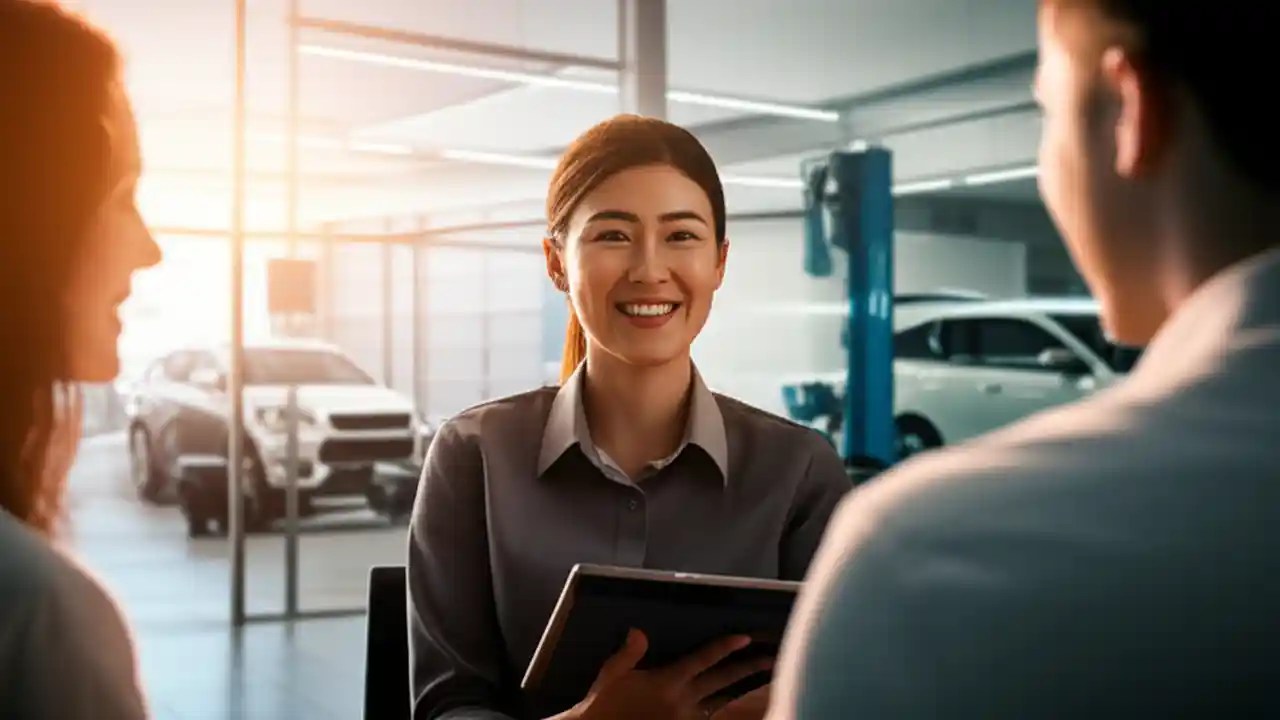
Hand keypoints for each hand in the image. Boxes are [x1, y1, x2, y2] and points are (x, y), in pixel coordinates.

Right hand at [567, 629, 771, 719]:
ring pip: (720, 702)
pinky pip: (707, 719)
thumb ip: (629, 652)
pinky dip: (720, 711)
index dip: (725, 647)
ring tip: (760, 680)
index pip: (703, 660)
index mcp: (667, 681)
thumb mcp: (612, 674)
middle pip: (722, 681)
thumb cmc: (603, 705)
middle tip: (770, 660)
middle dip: (747, 668)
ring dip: (740, 690)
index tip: (745, 638)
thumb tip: (639, 631)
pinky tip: (730, 704)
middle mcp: (682, 701)